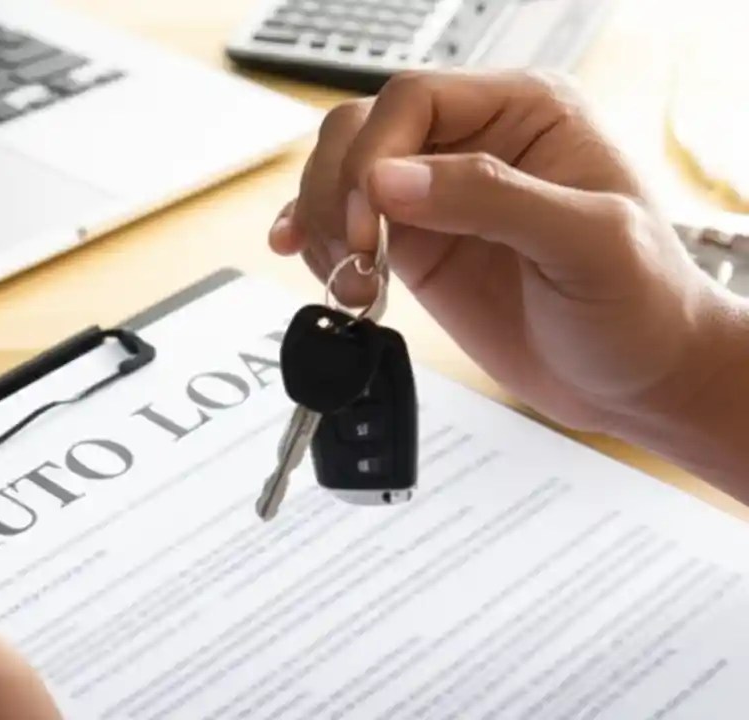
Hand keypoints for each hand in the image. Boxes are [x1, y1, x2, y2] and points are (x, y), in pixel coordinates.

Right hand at [271, 69, 726, 435]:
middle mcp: (473, 143)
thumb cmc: (641, 305)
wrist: (635, 382)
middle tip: (358, 253)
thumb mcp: (588, 243)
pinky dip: (316, 243)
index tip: (373, 218)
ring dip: (323, 222)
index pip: (413, 99)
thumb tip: (388, 180)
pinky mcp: (416, 246)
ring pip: (340, 174)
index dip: (376, 153)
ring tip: (351, 278)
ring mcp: (437, 197)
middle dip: (339, 190)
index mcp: (526, 112)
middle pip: (361, 130)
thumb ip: (491, 198)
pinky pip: (343, 225)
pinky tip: (316, 263)